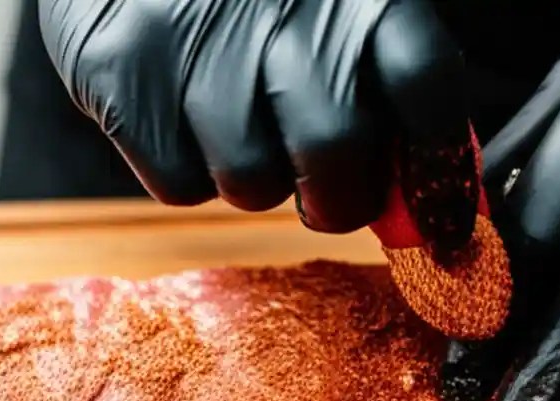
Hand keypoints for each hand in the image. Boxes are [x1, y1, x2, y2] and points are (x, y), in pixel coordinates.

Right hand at [38, 0, 467, 232]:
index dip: (435, 168)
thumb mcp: (335, 10)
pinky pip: (180, 184)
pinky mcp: (119, 69)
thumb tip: (431, 199)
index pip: (421, 77)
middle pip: (334, 148)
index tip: (440, 221)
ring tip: (237, 115)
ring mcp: (192, 34)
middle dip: (338, 195)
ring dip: (256, 175)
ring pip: (251, 184)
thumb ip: (385, 84)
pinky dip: (187, 167)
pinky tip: (180, 109)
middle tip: (328, 188)